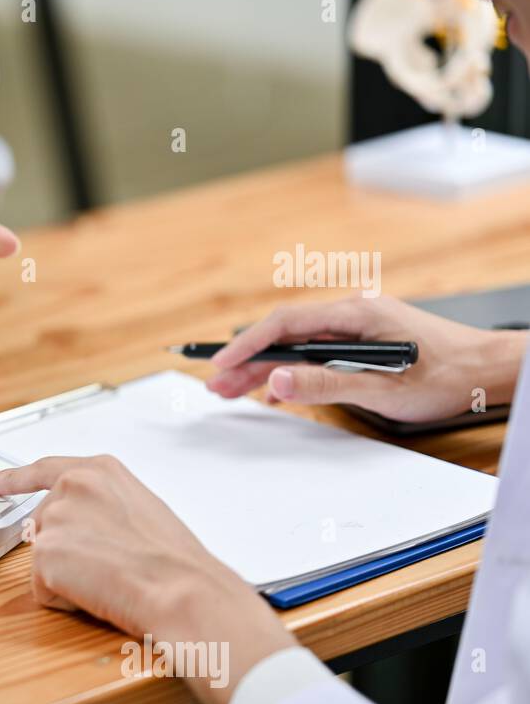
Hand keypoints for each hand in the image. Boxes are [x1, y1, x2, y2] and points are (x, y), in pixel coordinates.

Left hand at [0, 455, 294, 703]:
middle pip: (44, 528)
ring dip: (68, 576)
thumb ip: (103, 505)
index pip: (43, 471)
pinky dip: (65, 599)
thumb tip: (88, 526)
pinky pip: (44, 589)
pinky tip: (97, 592)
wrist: (179, 587)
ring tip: (109, 577)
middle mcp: (70, 487)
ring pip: (45, 561)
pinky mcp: (44, 553)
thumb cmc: (173, 559)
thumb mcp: (140, 509)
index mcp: (98, 471)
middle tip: (110, 565)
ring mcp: (54, 518)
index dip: (13, 479)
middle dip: (66, 553)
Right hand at [207, 296, 525, 421]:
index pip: (286, 324)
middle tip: (216, 384)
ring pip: (297, 344)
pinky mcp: (362, 342)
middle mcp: (353, 314)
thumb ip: (326, 383)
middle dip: (248, 360)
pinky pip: (315, 351)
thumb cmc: (448, 376)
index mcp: (356, 314)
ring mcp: (357, 328)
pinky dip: (290, 369)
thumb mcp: (383, 388)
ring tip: (232, 389)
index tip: (221, 365)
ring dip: (265, 366)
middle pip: (285, 334)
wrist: (487, 371)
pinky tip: (273, 386)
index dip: (248, 345)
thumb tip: (278, 380)